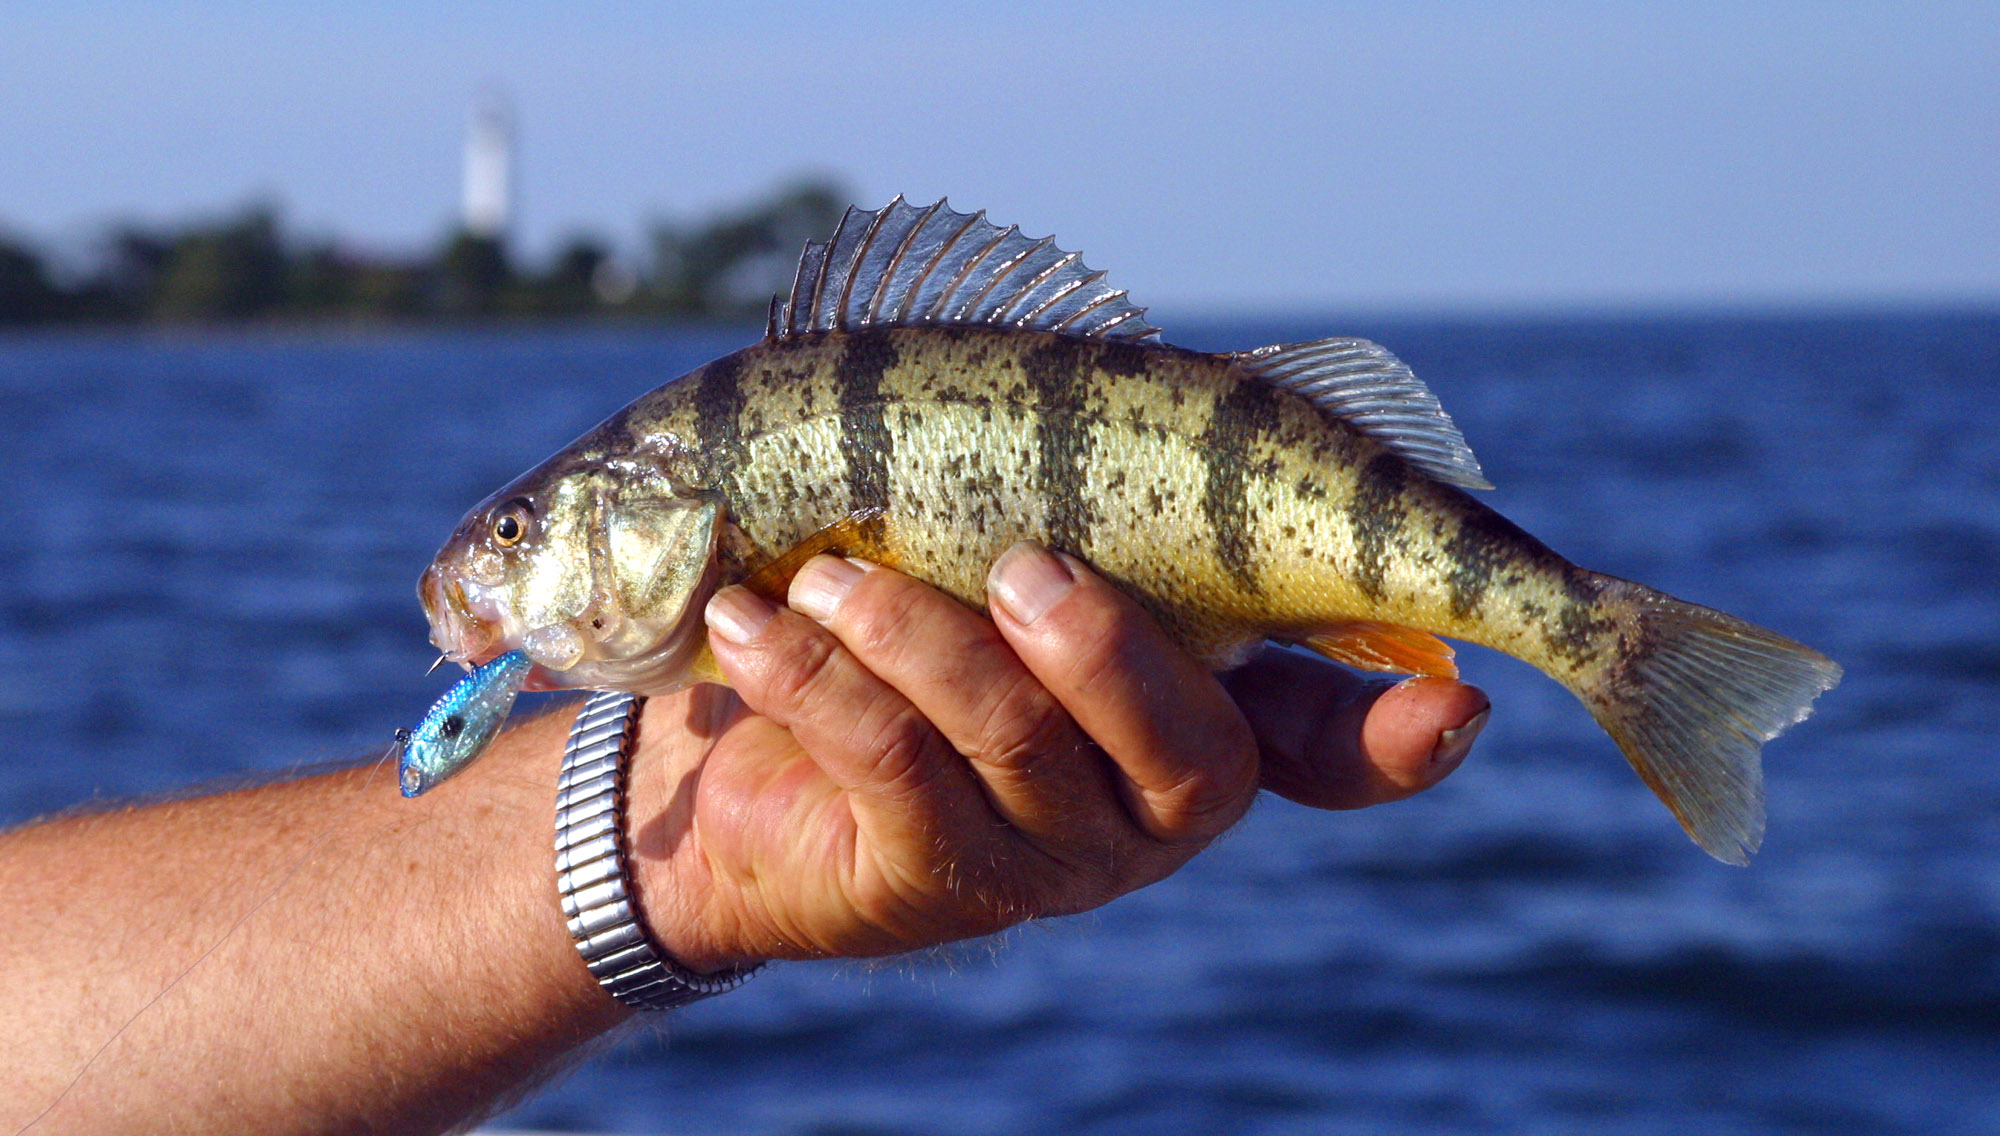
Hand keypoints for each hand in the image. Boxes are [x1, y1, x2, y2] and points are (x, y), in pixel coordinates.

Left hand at [623, 542, 1489, 972]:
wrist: (746, 738)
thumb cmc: (903, 598)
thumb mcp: (999, 520)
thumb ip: (1084, 475)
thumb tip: (1150, 361)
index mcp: (1204, 706)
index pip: (1336, 746)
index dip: (1400, 739)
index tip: (1457, 705)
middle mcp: (1148, 797)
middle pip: (1189, 754)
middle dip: (1110, 655)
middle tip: (1028, 565)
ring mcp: (1049, 852)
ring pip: (1021, 750)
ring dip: (923, 644)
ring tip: (830, 570)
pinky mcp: (931, 877)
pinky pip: (891, 771)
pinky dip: (818, 678)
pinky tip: (752, 616)